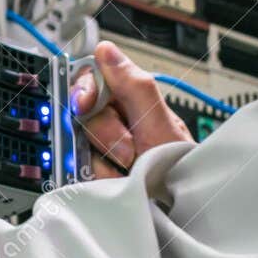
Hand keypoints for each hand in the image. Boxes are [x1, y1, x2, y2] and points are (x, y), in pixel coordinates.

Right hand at [71, 40, 192, 177]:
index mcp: (130, 99)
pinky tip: (118, 179)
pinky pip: (80, 167)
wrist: (176, 206)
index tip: (86, 104)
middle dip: (105, 134)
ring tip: (129, 168)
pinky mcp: (94, 169)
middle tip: (128, 149)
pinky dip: (99, 176)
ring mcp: (102, 146)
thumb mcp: (160, 125)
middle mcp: (114, 119)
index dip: (84, 90)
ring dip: (104, 159)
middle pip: (82, 113)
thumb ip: (135, 86)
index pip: (91, 78)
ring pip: (78, 142)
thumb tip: (107, 51)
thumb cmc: (178, 166)